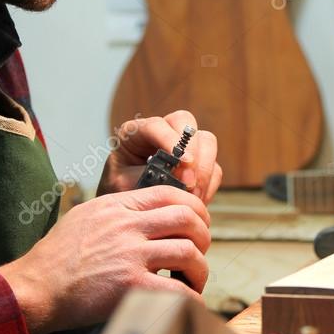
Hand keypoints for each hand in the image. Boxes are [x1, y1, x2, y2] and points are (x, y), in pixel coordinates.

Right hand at [0, 186, 210, 333]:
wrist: (34, 288)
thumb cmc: (57, 257)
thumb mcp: (86, 216)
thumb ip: (118, 211)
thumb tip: (148, 212)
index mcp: (117, 205)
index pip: (171, 193)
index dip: (194, 207)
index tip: (197, 224)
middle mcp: (127, 225)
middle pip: (188, 218)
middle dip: (204, 235)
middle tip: (199, 251)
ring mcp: (130, 254)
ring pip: (189, 252)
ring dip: (200, 269)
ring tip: (193, 281)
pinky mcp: (130, 286)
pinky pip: (178, 290)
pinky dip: (192, 299)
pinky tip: (189, 302)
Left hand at [97, 110, 222, 202]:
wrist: (127, 212)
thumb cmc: (119, 193)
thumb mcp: (122, 186)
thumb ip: (144, 179)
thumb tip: (174, 180)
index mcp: (136, 133)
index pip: (156, 125)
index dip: (171, 140)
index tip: (183, 163)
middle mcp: (162, 133)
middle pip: (186, 122)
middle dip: (193, 151)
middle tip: (189, 182)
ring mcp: (183, 147)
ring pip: (207, 141)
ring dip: (204, 169)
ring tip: (193, 195)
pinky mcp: (199, 164)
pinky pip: (214, 168)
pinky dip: (209, 185)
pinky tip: (197, 200)